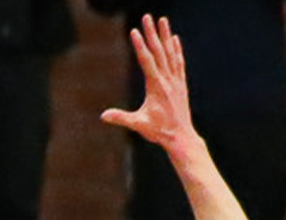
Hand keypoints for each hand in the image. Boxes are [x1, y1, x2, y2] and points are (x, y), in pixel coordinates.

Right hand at [101, 15, 197, 153]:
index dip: (140, 45)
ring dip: (166, 35)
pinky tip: (175, 39)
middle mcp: (168, 80)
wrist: (181, 137)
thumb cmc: (159, 132)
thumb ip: (122, 118)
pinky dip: (176, 49)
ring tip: (163, 20)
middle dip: (152, 33)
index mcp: (156, 86)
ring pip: (170, 53)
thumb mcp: (139, 125)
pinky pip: (179, 62)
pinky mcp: (181, 84)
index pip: (147, 61)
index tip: (134, 31)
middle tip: (147, 17)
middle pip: (159, 51)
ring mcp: (176, 81)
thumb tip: (104, 116)